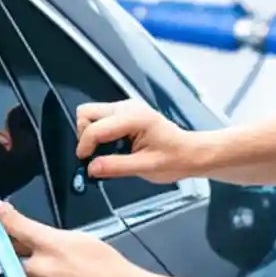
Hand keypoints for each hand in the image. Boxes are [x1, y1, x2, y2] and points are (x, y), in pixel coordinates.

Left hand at [0, 201, 147, 276]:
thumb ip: (49, 238)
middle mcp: (42, 268)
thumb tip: (27, 236)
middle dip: (31, 262)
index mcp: (52, 245)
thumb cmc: (109, 269)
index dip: (4, 218)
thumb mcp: (81, 240)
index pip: (17, 227)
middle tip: (54, 268)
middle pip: (18, 260)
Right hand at [76, 99, 201, 182]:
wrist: (191, 153)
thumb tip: (91, 168)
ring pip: (91, 114)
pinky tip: (111, 147)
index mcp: (135, 118)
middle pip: (87, 113)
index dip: (85, 146)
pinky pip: (100, 118)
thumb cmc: (176, 158)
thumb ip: (116, 167)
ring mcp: (126, 108)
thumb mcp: (146, 167)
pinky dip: (98, 133)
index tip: (85, 162)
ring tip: (104, 152)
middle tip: (93, 154)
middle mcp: (129, 108)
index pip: (96, 128)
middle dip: (84, 136)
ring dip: (91, 134)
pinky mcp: (124, 113)